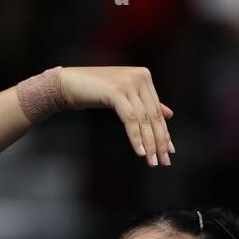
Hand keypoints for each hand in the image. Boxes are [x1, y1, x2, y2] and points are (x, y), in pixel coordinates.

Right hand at [57, 66, 174, 165]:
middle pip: (153, 116)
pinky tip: (140, 151)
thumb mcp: (125, 96)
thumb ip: (146, 104)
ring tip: (152, 161)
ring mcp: (128, 83)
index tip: (169, 151)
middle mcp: (139, 77)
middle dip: (159, 141)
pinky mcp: (116, 91)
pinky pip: (130, 119)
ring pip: (143, 119)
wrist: (69, 83)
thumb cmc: (95, 90)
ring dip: (149, 143)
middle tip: (164, 161)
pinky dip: (136, 137)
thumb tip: (169, 114)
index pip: (156, 110)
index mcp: (144, 76)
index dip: (164, 132)